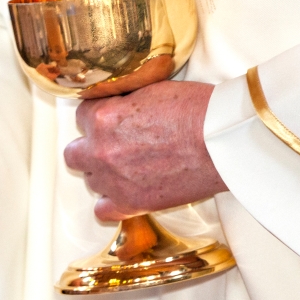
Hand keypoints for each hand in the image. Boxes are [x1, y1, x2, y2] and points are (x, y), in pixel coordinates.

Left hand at [64, 80, 227, 220]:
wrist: (224, 143)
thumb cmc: (198, 111)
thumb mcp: (152, 89)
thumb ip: (124, 101)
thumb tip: (116, 104)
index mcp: (103, 118)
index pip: (82, 116)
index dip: (99, 117)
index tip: (113, 119)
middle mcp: (100, 150)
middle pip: (75, 153)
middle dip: (92, 148)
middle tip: (116, 144)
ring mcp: (112, 180)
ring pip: (91, 180)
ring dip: (105, 174)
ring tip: (131, 167)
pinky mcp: (130, 204)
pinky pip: (102, 210)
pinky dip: (111, 204)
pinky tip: (125, 193)